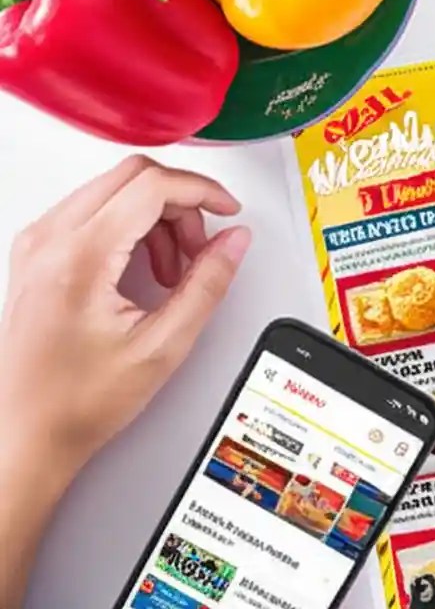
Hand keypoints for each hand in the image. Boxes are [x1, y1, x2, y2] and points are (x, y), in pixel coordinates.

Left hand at [0, 156, 250, 608]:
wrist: (27, 431)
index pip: (152, 186)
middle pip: (133, 177)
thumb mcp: (164, 346)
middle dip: (182, 204)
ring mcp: (38, 243)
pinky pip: (93, 212)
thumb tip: (233, 242)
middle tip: (203, 248)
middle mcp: (49, 240)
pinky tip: (146, 269)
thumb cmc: (77, 401)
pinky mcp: (37, 254)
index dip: (202, 191)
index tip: (228, 209)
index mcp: (79, 257)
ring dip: (157, 217)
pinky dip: (131, 227)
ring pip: (114, 190)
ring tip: (174, 271)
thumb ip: (207, 285)